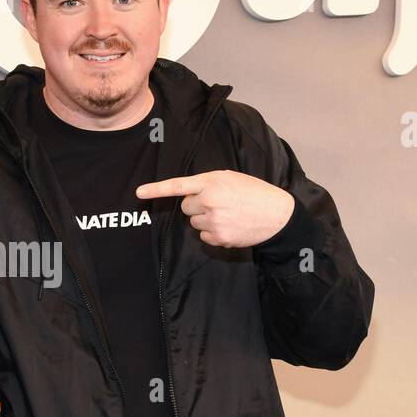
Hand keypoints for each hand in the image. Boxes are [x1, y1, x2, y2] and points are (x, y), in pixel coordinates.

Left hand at [136, 170, 294, 247]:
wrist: (277, 215)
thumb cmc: (254, 193)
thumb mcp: (231, 178)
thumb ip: (209, 183)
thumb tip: (190, 193)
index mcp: (212, 182)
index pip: (178, 185)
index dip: (156, 189)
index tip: (139, 193)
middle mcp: (210, 201)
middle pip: (185, 207)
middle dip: (196, 206)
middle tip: (217, 203)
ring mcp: (213, 221)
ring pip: (194, 223)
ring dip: (205, 219)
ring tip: (227, 214)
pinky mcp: (218, 237)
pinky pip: (203, 236)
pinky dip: (212, 233)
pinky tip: (229, 226)